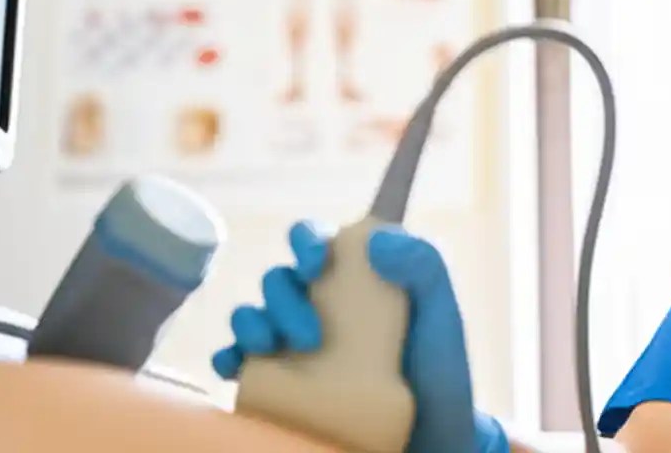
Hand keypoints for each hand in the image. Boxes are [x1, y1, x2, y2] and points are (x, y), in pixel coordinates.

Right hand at [212, 221, 507, 452]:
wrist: (432, 432)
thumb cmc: (439, 368)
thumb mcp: (443, 312)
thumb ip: (424, 264)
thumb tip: (375, 239)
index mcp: (352, 276)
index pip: (315, 239)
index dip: (305, 239)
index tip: (315, 263)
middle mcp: (318, 303)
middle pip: (278, 279)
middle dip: (282, 298)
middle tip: (312, 337)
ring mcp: (295, 343)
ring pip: (251, 315)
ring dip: (250, 323)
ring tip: (269, 349)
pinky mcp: (280, 381)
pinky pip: (237, 360)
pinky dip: (227, 357)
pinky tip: (234, 366)